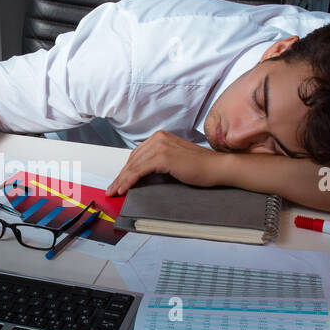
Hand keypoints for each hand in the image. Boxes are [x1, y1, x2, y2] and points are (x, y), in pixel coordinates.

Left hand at [106, 130, 227, 195]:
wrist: (217, 167)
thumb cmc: (200, 167)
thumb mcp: (174, 161)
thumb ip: (158, 164)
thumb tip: (140, 176)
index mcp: (161, 137)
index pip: (137, 155)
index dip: (126, 170)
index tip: (118, 182)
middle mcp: (158, 138)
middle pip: (133, 159)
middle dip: (121, 176)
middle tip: (112, 189)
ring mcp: (160, 146)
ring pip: (133, 165)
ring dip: (122, 181)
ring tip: (115, 192)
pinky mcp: (162, 156)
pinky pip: (139, 170)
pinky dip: (129, 181)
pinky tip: (123, 189)